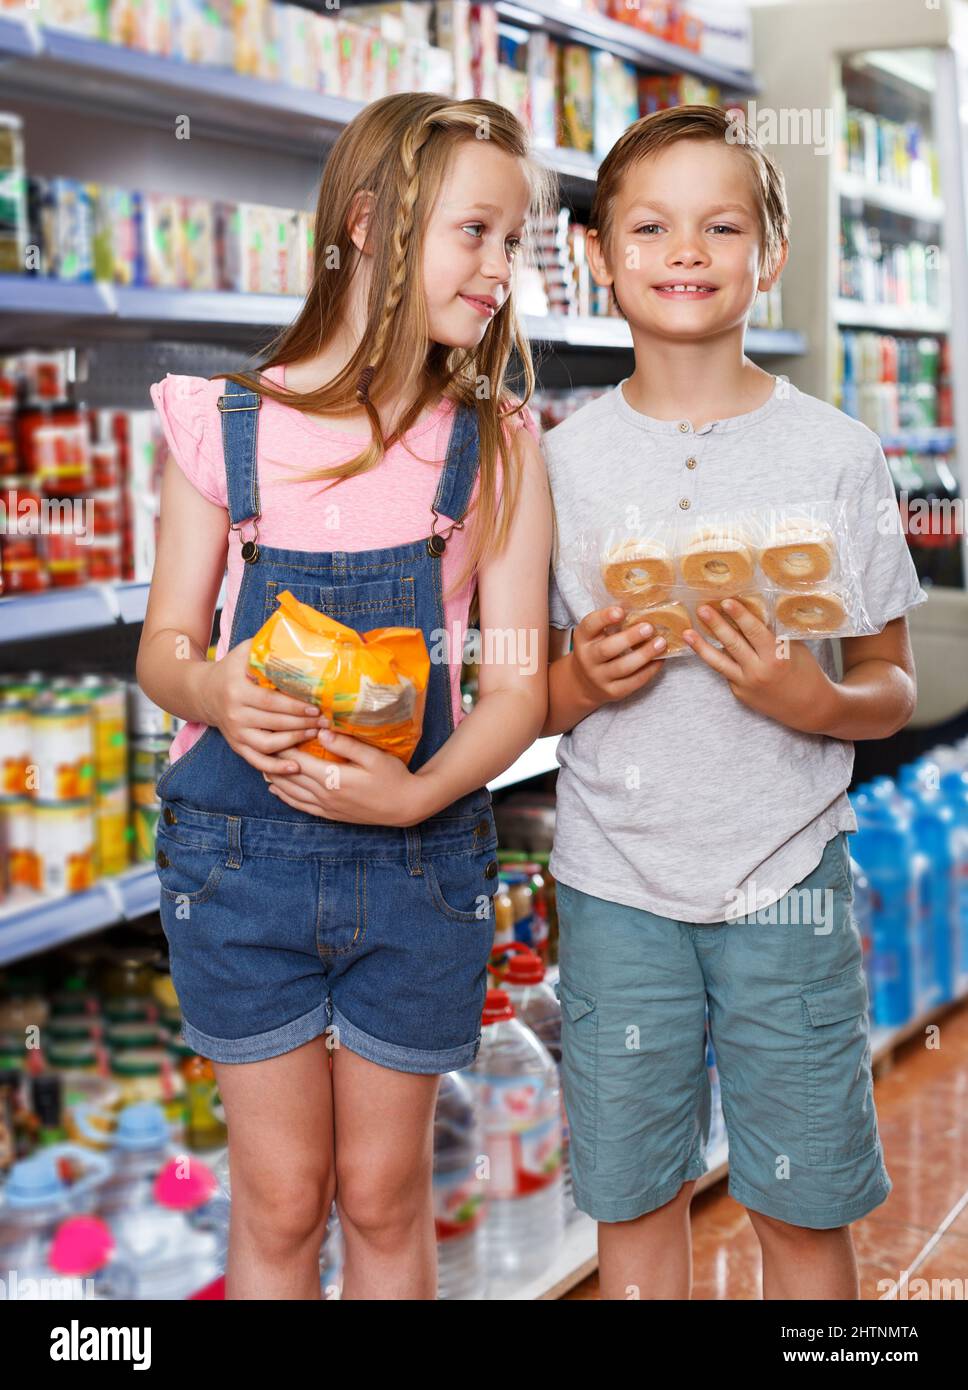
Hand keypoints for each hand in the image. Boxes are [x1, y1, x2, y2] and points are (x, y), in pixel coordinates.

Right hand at [200, 638, 327, 775]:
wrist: (203, 692)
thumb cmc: (232, 669)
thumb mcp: (243, 652)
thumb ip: (265, 649)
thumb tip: (299, 642)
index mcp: (237, 689)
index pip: (270, 700)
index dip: (294, 706)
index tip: (316, 706)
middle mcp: (234, 713)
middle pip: (273, 722)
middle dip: (302, 722)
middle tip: (325, 721)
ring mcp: (235, 732)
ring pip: (267, 744)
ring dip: (294, 741)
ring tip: (315, 733)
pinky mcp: (237, 745)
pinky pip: (256, 761)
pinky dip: (275, 767)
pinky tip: (295, 767)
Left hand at [263, 729, 431, 825]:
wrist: (406, 805)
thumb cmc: (393, 777)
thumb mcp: (374, 756)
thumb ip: (346, 744)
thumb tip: (321, 731)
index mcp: (333, 778)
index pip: (298, 760)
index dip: (283, 746)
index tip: (273, 731)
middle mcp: (325, 795)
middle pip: (290, 776)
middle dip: (273, 761)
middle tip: (260, 743)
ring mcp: (327, 807)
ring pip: (291, 792)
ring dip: (275, 778)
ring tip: (262, 763)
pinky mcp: (331, 815)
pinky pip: (301, 806)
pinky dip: (286, 797)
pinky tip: (277, 789)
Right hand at [572, 604, 667, 705]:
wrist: (585, 683)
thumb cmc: (597, 649)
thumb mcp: (597, 634)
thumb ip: (612, 620)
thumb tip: (639, 601)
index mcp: (583, 639)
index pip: (590, 626)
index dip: (604, 618)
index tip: (621, 610)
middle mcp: (587, 659)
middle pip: (607, 649)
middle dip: (630, 638)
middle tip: (649, 627)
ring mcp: (599, 678)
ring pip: (623, 667)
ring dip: (644, 654)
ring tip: (661, 643)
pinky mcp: (613, 692)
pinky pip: (634, 682)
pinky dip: (649, 670)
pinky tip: (660, 659)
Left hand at [682, 598, 833, 732]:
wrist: (809, 707)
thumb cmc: (806, 672)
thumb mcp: (794, 648)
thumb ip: (773, 634)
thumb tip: (751, 613)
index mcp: (776, 657)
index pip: (754, 632)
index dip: (739, 615)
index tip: (726, 601)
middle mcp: (758, 672)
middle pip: (732, 644)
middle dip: (715, 625)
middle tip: (702, 609)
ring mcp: (746, 685)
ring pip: (718, 663)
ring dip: (701, 646)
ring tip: (687, 632)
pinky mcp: (739, 694)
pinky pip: (727, 672)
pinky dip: (720, 659)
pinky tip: (708, 647)